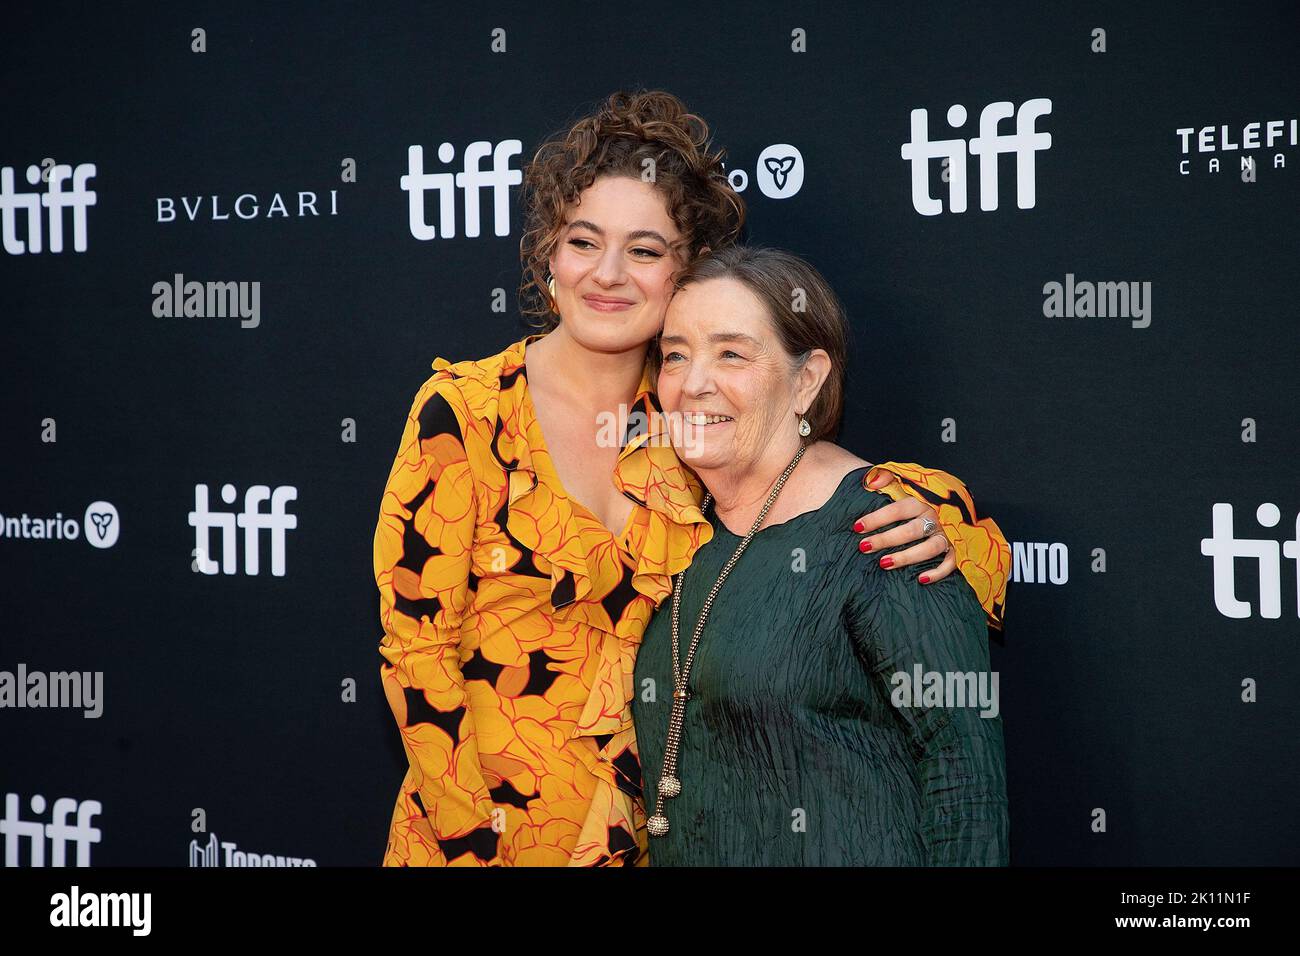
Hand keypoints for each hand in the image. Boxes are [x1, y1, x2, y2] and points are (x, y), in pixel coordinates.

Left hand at [852, 469, 954, 583]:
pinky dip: (938, 572)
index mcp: (923, 499)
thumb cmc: (921, 492)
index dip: (877, 519)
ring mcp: (948, 533)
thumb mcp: (905, 479)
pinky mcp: (958, 547)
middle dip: (886, 540)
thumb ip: (886, 476)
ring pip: (929, 548)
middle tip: (863, 547)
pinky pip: (951, 562)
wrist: (955, 498)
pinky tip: (921, 579)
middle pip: (911, 530)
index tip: (857, 527)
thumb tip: (871, 482)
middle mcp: (937, 516)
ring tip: (883, 564)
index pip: (897, 509)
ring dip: (906, 557)